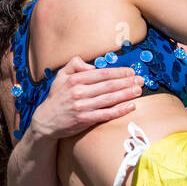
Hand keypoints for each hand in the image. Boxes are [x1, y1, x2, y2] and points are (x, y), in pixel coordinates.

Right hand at [29, 56, 144, 139]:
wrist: (46, 120)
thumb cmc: (57, 97)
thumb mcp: (60, 75)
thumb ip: (75, 64)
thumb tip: (92, 66)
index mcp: (75, 79)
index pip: (101, 74)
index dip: (118, 72)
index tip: (130, 71)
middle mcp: (79, 92)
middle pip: (108, 85)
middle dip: (127, 82)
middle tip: (141, 80)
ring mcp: (82, 107)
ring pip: (109, 99)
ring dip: (126, 94)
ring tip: (138, 90)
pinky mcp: (85, 120)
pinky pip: (106, 114)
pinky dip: (120, 110)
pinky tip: (130, 106)